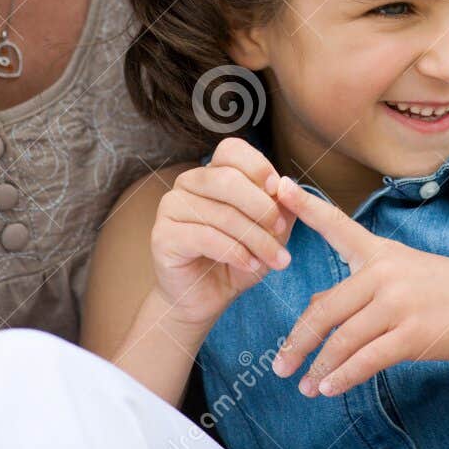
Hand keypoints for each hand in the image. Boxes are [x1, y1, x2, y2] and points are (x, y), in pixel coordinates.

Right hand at [149, 138, 294, 327]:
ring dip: (256, 239)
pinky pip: (206, 237)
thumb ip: (281, 207)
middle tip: (281, 231)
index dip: (257, 167)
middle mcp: (188, 183)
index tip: (277, 190)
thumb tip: (286, 186)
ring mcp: (171, 206)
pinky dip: (235, 252)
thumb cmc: (238, 258)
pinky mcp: (163, 235)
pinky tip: (251, 265)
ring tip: (275, 259)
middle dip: (262, 207)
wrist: (206, 297)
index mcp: (212, 172)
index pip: (231, 150)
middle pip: (228, 179)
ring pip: (222, 213)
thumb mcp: (269, 231)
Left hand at [270, 176, 448, 395]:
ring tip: (304, 386)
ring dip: (319, 368)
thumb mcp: (404, 276)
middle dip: (297, 342)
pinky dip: (343, 378)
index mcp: (381, 252)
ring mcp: (399, 303)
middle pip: (325, 309)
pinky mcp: (412, 334)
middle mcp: (385, 273)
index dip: (307, 206)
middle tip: (278, 365)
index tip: (280, 186)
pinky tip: (330, 389)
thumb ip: (358, 288)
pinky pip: (366, 360)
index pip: (338, 225)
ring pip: (342, 340)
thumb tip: (313, 309)